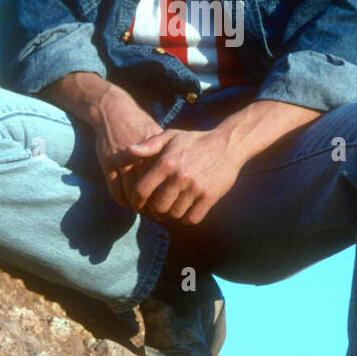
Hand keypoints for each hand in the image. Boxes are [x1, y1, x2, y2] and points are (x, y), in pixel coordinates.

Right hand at [92, 87, 170, 207]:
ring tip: (143, 210)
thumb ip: (171, 158)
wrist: (115, 112)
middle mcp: (142, 159)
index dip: (169, 199)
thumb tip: (184, 180)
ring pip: (132, 196)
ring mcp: (123, 162)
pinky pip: (116, 192)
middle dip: (154, 208)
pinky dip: (123, 201)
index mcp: (158, 154)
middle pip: (150, 194)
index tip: (170, 205)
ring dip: (138, 207)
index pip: (166, 185)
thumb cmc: (142, 126)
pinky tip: (128, 202)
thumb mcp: (162, 138)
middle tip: (157, 215)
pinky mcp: (108, 165)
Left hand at [120, 126, 242, 225]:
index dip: (136, 202)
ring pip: (175, 214)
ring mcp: (195, 187)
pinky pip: (192, 219)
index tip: (138, 206)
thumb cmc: (195, 141)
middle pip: (158, 207)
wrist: (228, 144)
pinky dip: (187, 218)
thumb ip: (148, 145)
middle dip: (156, 210)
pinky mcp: (210, 197)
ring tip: (174, 206)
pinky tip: (188, 209)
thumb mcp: (170, 136)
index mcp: (166, 162)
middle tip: (159, 208)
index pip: (141, 190)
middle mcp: (179, 176)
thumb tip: (128, 150)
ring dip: (173, 214)